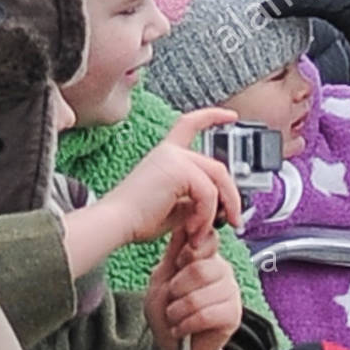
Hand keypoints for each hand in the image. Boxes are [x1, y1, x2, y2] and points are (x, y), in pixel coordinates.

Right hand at [108, 107, 242, 244]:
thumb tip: (222, 206)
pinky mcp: (178, 170)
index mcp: (167, 155)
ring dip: (220, 209)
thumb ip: (196, 199)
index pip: (191, 125)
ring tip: (203, 234)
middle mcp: (171, 152)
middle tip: (234, 222)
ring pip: (217, 179)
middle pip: (216, 167)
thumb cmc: (136, 220)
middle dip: (231, 196)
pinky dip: (205, 215)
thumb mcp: (175, 207)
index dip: (213, 116)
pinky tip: (192, 230)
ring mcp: (174, 158)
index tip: (232, 116)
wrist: (114, 225)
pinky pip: (208, 193)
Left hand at [145, 229, 240, 349]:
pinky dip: (187, 324)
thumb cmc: (167, 313)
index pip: (208, 239)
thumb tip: (182, 226)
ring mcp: (230, 292)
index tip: (176, 266)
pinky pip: (208, 315)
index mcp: (206, 258)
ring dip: (179, 310)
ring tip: (174, 317)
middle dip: (177, 288)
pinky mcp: (233, 314)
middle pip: (201, 269)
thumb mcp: (160, 281)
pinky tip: (181, 328)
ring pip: (202, 295)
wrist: (177, 349)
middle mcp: (222, 271)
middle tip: (171, 300)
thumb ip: (172, 256)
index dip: (188, 252)